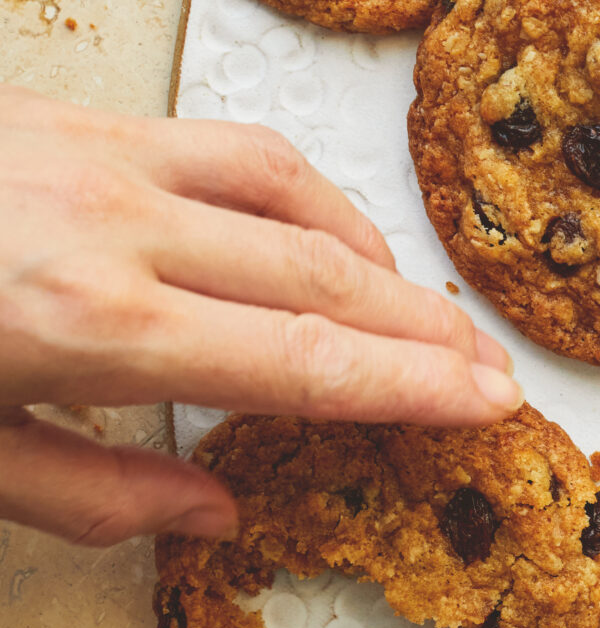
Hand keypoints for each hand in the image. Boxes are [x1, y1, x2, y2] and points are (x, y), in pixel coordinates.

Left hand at [0, 85, 520, 544]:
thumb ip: (90, 497)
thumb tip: (208, 513)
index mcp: (89, 326)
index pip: (303, 360)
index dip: (411, 386)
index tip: (482, 403)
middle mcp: (115, 227)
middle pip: (323, 275)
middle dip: (424, 330)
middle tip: (490, 368)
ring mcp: (102, 155)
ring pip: (291, 191)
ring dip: (373, 253)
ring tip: (416, 308)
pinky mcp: (80, 114)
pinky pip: (228, 143)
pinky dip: (298, 190)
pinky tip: (316, 223)